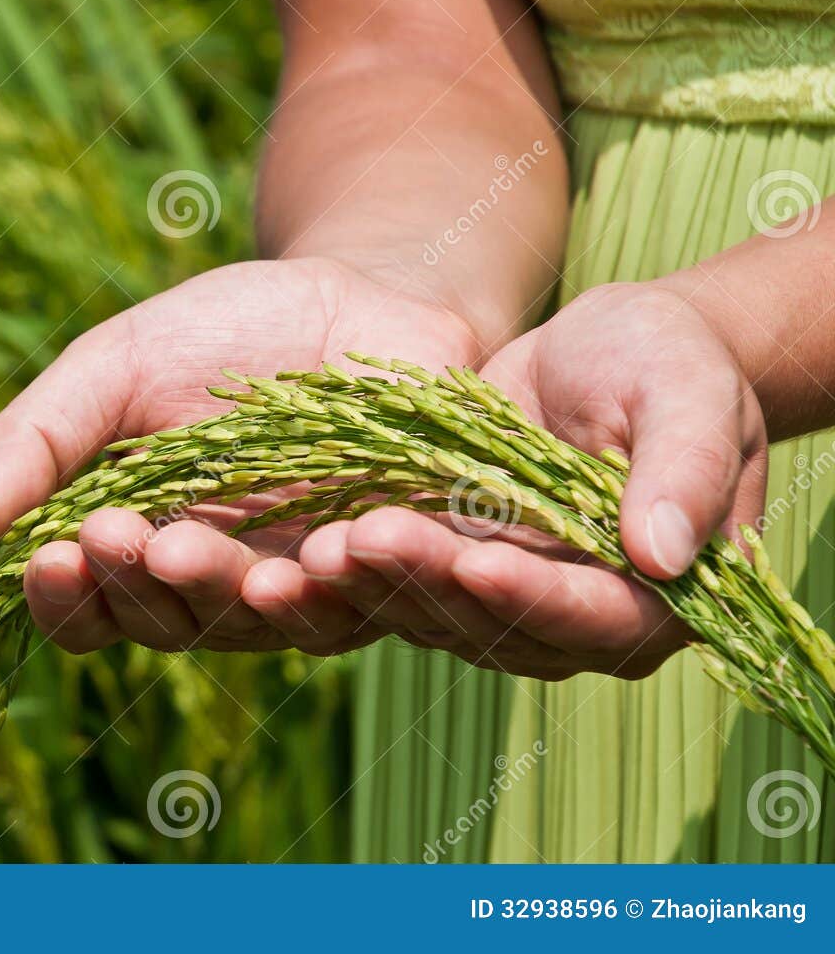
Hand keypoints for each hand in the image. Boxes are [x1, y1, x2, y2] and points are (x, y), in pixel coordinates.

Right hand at [0, 256, 481, 654]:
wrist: (363, 289)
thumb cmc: (220, 333)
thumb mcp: (114, 368)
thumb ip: (44, 438)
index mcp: (139, 551)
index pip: (88, 612)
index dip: (64, 600)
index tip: (47, 557)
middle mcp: (216, 589)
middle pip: (167, 625)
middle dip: (139, 585)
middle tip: (121, 533)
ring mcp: (305, 585)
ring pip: (262, 623)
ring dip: (227, 593)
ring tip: (200, 552)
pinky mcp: (393, 567)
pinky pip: (370, 597)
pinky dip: (341, 579)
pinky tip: (320, 548)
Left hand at [312, 281, 766, 678]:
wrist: (605, 350)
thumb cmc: (668, 363)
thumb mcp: (689, 394)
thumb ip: (685, 470)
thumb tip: (661, 555)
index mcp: (653, 602)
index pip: (589, 616)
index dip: (531, 594)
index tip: (475, 561)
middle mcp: (572, 623)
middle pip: (490, 624)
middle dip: (423, 582)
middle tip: (360, 540)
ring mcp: (496, 605)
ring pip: (424, 613)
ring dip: (366, 584)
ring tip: (313, 545)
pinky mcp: (437, 574)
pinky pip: (384, 586)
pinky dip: (339, 573)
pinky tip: (285, 554)